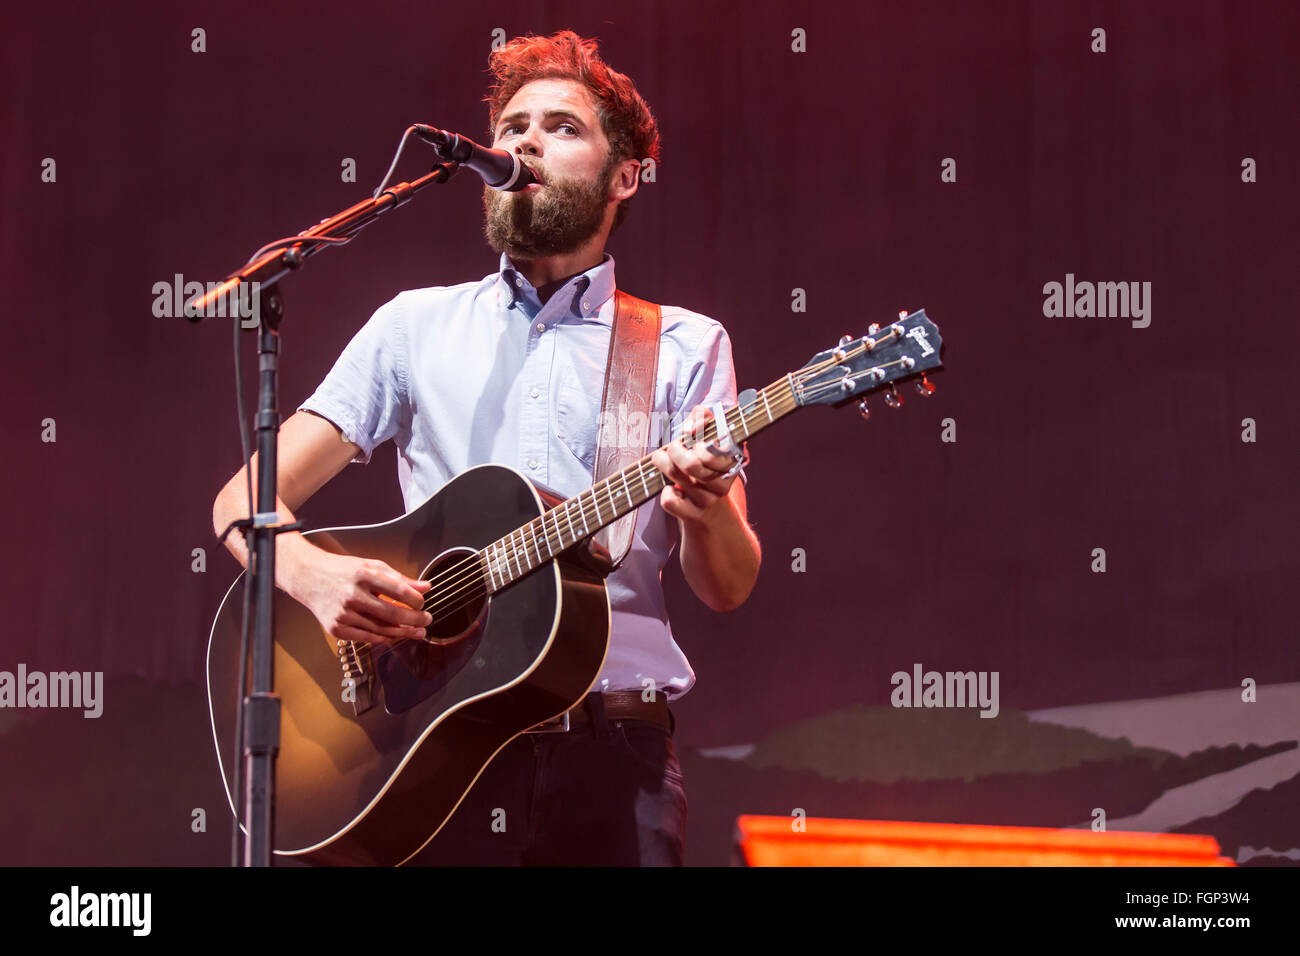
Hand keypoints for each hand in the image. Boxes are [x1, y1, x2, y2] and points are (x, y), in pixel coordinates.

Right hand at [287, 549, 430, 645]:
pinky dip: (383, 638)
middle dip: (415, 619)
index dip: (415, 600)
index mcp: (363, 575)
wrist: (307, 577)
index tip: (423, 603)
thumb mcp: (371, 566)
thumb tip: (426, 587)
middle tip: (426, 620)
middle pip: (392, 613)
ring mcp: (343, 614)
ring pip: (381, 629)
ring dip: (403, 632)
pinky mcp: (335, 629)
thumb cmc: (341, 570)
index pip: (398, 591)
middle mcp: (352, 595)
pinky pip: (366, 637)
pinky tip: (395, 635)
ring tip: (416, 631)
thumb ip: (399, 578)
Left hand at [651, 404, 745, 524]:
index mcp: (732, 460)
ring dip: (663, 463)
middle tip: (673, 447)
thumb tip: (688, 429)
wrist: (712, 507)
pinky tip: (671, 487)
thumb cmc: (706, 460)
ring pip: (677, 476)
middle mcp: (724, 482)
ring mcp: (709, 500)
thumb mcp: (709, 434)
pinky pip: (670, 501)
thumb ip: (702, 417)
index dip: (696, 442)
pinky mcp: (694, 515)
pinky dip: (665, 492)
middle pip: (690, 464)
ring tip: (662, 459)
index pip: (711, 451)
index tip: (691, 440)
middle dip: (674, 450)